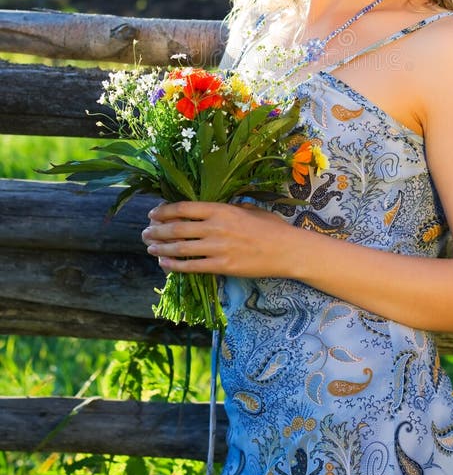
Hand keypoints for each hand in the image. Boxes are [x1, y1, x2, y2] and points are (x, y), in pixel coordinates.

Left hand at [141, 200, 293, 278]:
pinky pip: (191, 266)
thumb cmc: (270, 226)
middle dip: (156, 230)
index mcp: (221, 209)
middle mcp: (216, 227)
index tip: (153, 213)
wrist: (286, 250)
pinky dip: (174, 264)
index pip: (184, 208)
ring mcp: (218, 247)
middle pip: (177, 228)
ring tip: (150, 247)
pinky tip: (164, 263)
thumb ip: (225, 209)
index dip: (164, 211)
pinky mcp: (222, 266)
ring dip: (161, 247)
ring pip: (180, 247)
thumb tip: (206, 210)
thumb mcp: (247, 209)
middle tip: (144, 232)